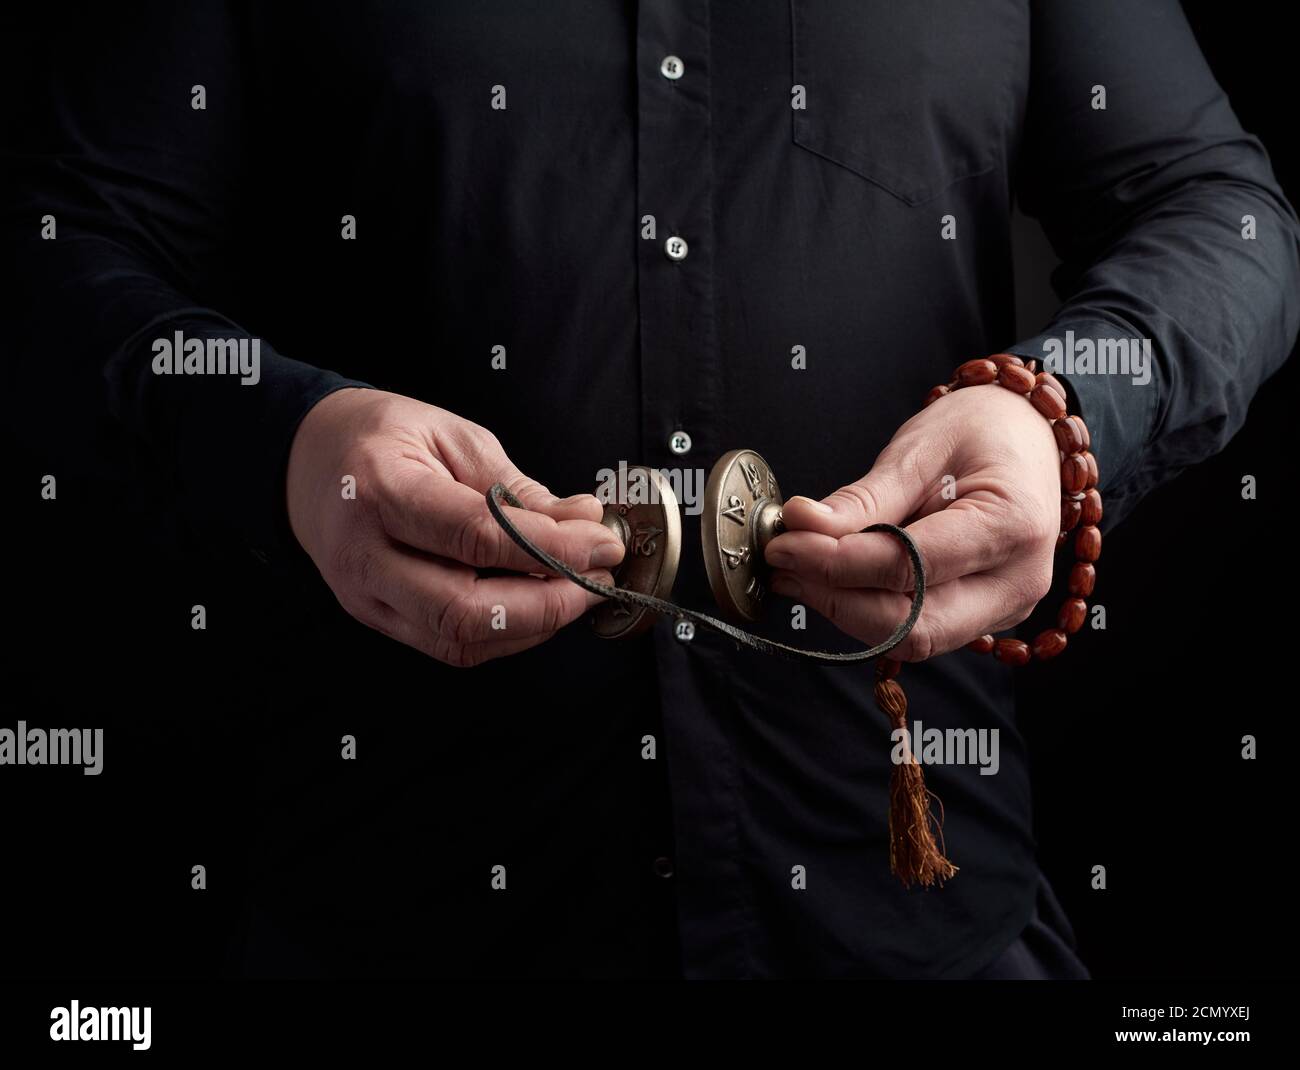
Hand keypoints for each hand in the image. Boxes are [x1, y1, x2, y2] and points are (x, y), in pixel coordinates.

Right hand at [286, 388, 623, 665]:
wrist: (304, 460)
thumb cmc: (378, 437)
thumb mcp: (452, 436)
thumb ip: (516, 487)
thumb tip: (582, 522)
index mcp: (380, 490)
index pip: (476, 536)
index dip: (551, 546)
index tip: (603, 542)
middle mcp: (364, 554)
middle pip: (466, 609)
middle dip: (548, 603)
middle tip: (596, 579)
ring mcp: (365, 597)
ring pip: (460, 640)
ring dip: (534, 625)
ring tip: (576, 590)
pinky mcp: (378, 618)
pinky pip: (451, 644)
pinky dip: (507, 633)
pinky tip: (539, 604)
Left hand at [765, 384, 1060, 660]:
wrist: (1027, 435)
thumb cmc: (982, 429)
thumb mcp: (921, 446)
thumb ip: (864, 498)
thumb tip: (801, 527)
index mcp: (1013, 526)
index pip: (909, 567)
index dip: (836, 563)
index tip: (784, 543)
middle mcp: (1017, 581)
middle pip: (912, 624)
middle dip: (836, 600)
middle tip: (783, 565)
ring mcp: (1003, 607)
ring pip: (910, 637)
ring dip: (845, 610)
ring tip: (797, 570)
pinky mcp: (981, 616)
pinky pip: (916, 628)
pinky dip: (867, 609)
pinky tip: (830, 579)